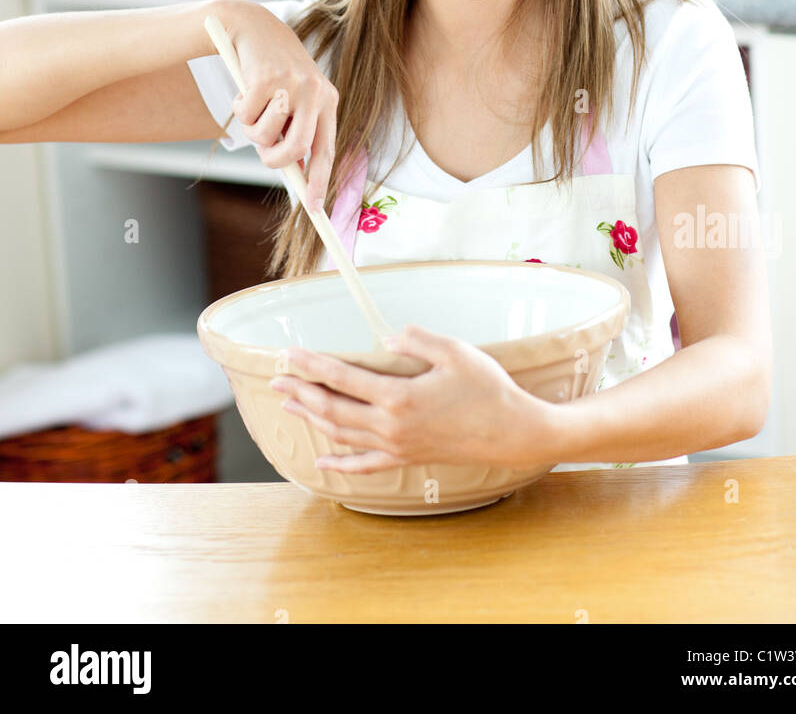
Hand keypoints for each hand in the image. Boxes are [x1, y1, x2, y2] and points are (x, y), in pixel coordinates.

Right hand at [216, 0, 337, 211]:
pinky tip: (244, 91)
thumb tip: (294, 170)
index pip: (327, 149)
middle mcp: (315, 92)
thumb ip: (296, 129)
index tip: (314, 208)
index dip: (319, 181)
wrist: (254, 27)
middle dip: (274, 160)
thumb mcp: (294, 99)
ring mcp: (291, 84)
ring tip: (253, 107)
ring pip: (265, 135)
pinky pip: (244, 116)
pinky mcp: (265, 77)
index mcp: (328, 100)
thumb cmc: (274, 71)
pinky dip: (238, 109)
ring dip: (251, 129)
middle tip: (263, 152)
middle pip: (295, 148)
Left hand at [268, 323, 559, 472]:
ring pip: (343, 434)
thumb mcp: (455, 351)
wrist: (512, 432)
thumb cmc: (487, 388)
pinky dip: (340, 462)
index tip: (289, 354)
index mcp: (399, 396)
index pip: (343, 378)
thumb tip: (385, 339)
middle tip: (275, 377)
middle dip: (301, 391)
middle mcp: (391, 425)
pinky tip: (321, 459)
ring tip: (289, 403)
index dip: (313, 365)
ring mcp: (397, 445)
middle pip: (333, 408)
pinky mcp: (408, 457)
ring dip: (312, 418)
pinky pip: (365, 463)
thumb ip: (416, 340)